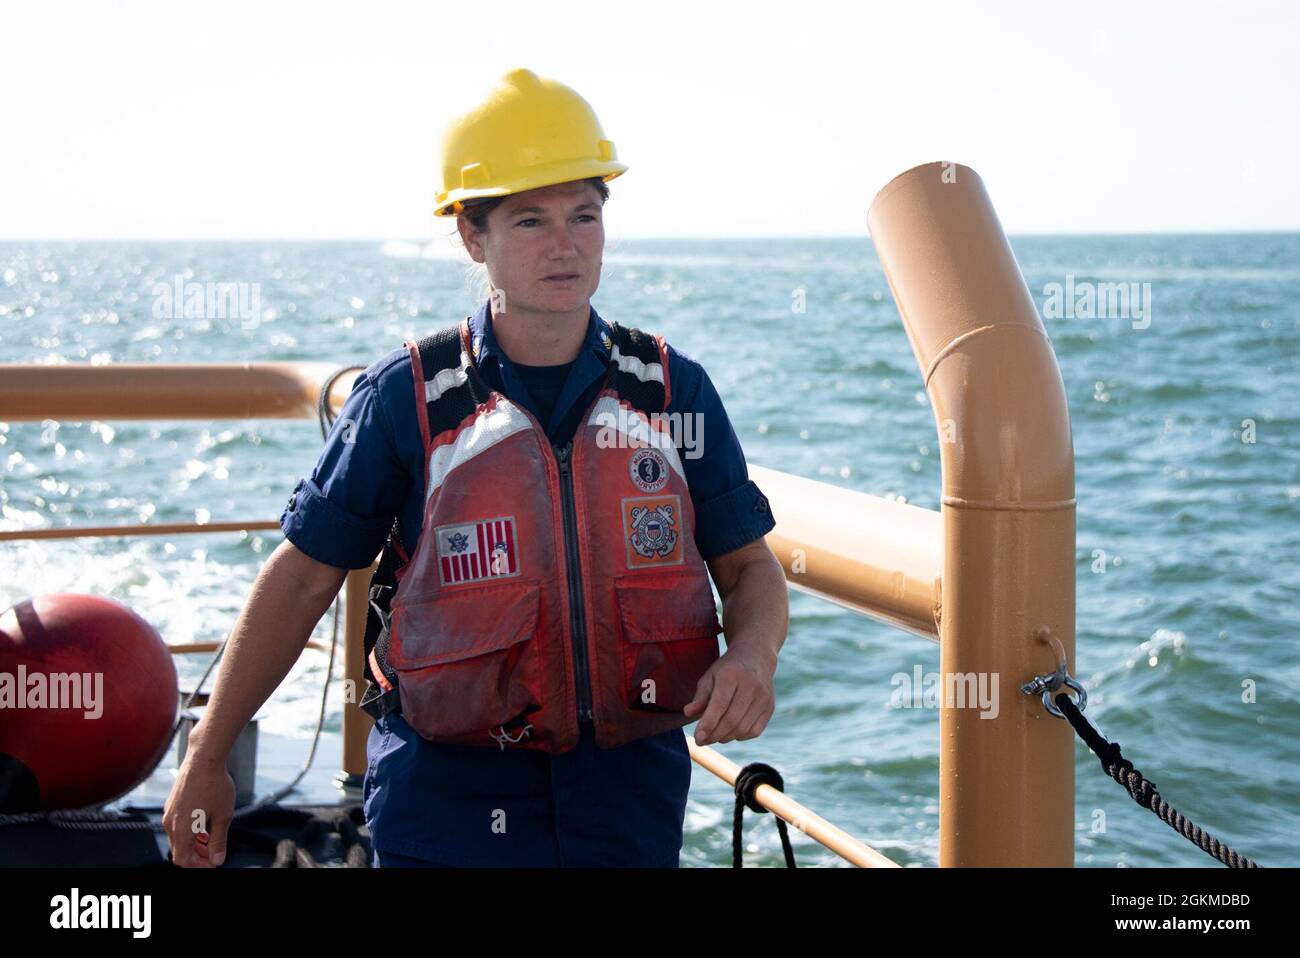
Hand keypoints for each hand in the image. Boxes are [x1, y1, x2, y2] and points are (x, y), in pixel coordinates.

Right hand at [162, 749, 235, 867]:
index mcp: (180, 829)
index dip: (197, 866)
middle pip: (179, 850)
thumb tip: (217, 860)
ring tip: (211, 842)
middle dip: (196, 856)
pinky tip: (204, 826)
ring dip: (193, 844)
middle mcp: (170, 822)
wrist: (204, 758)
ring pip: (178, 838)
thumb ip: (219, 841)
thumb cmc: (215, 784)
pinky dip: (189, 831)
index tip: (212, 863)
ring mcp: (169, 812)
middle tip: (214, 855)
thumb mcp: (223, 816)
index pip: (182, 860)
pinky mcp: (172, 803)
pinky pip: (177, 825)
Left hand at [682, 645, 776, 745]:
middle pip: (732, 720)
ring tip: (714, 736)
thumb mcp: (709, 677)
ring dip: (725, 737)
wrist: (755, 658)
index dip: (708, 724)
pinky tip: (730, 731)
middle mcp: (751, 686)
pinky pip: (754, 731)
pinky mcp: (770, 707)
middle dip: (714, 734)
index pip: (719, 705)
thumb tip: (687, 713)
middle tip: (702, 740)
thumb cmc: (727, 670)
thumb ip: (700, 697)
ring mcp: (764, 697)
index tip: (697, 738)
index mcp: (732, 674)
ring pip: (743, 728)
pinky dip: (739, 736)